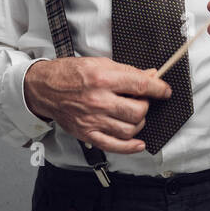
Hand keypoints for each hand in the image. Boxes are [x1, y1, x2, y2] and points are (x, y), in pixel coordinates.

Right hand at [23, 57, 172, 153]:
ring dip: (138, 123)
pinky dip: (130, 147)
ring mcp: (93, 120)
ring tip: (134, 115)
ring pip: (130, 129)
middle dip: (145, 105)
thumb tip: (150, 75)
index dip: (159, 88)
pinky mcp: (88, 134)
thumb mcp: (99, 63)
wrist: (44, 88)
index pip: (140, 86)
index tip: (165, 90)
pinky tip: (138, 143)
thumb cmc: (69, 74)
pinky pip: (114, 146)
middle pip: (138, 110)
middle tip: (141, 101)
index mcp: (102, 79)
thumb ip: (126, 71)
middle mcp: (99, 101)